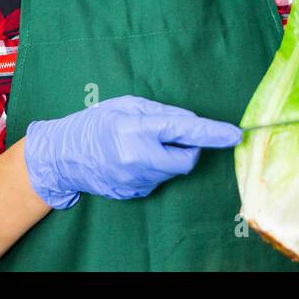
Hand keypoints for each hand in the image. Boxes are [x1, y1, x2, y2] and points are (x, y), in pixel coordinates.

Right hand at [22, 95, 241, 209]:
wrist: (63, 156)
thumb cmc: (93, 124)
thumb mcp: (125, 105)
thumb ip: (160, 113)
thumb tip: (189, 122)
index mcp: (136, 130)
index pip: (184, 130)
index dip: (212, 133)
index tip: (235, 135)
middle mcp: (139, 159)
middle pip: (185, 159)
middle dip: (186, 147)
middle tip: (168, 134)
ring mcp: (136, 180)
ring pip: (172, 170)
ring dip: (168, 157)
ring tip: (141, 145)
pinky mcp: (134, 193)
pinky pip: (157, 180)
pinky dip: (154, 168)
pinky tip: (132, 159)